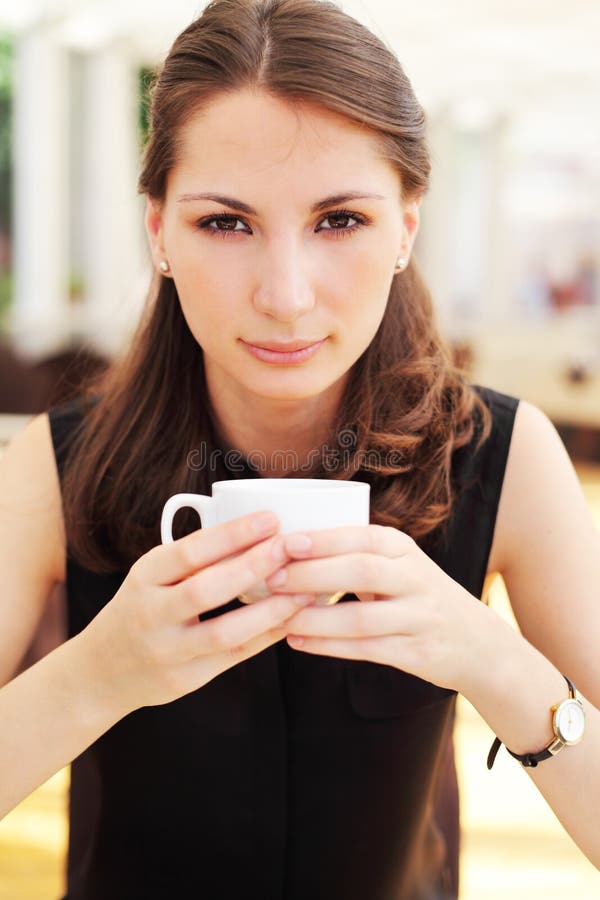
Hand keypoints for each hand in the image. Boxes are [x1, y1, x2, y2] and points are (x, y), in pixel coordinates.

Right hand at [82, 512, 314, 713]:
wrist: (102, 671)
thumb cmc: (141, 608)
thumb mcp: (152, 576)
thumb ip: (193, 559)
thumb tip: (259, 530)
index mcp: (145, 577)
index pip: (190, 550)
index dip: (233, 534)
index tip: (271, 519)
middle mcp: (151, 613)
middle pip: (207, 589)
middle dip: (254, 565)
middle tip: (293, 546)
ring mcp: (167, 650)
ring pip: (224, 631)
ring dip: (269, 610)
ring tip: (305, 590)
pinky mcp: (184, 679)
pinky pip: (233, 656)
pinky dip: (265, 636)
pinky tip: (292, 619)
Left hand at [266, 524, 489, 692]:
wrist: (477, 643)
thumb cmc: (418, 595)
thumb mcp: (399, 563)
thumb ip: (356, 553)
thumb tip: (287, 546)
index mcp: (404, 549)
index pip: (362, 538)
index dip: (323, 540)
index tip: (285, 542)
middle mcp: (415, 579)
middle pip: (362, 572)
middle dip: (313, 574)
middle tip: (273, 578)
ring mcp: (418, 618)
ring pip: (361, 618)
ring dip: (316, 618)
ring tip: (279, 617)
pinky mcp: (416, 652)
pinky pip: (366, 650)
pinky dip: (328, 646)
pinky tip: (297, 642)